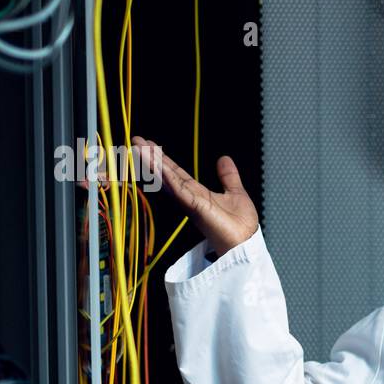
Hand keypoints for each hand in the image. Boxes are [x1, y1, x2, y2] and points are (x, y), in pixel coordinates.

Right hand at [133, 135, 258, 256]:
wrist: (246, 243)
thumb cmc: (241, 225)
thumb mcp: (235, 193)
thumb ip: (228, 177)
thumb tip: (224, 158)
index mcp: (197, 193)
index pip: (176, 173)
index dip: (163, 159)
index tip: (150, 145)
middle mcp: (190, 198)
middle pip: (167, 174)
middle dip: (152, 158)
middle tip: (137, 141)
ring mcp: (191, 203)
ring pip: (169, 180)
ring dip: (154, 164)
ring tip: (140, 148)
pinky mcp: (197, 209)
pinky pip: (181, 191)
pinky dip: (170, 179)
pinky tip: (160, 167)